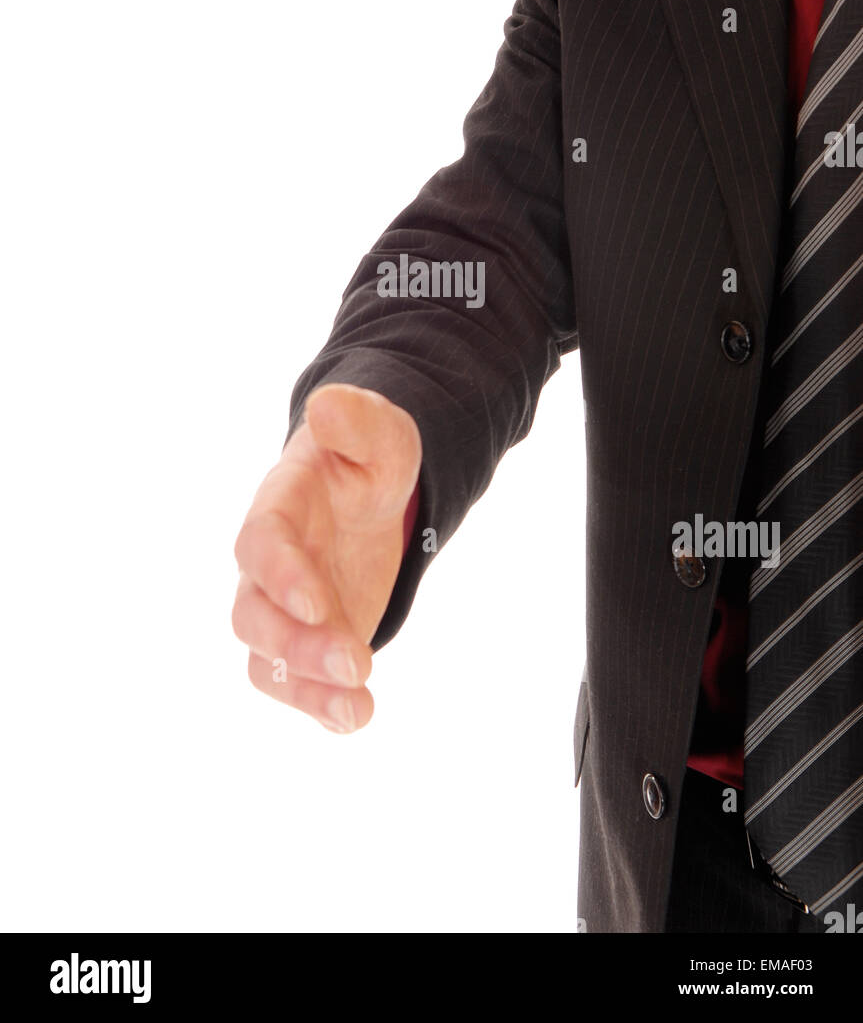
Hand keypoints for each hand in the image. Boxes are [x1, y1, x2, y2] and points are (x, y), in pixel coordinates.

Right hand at [232, 383, 421, 731]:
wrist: (368, 495)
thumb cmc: (369, 461)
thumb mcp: (381, 436)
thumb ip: (358, 424)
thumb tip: (328, 405)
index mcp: (279, 507)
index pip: (261, 541)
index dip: (280, 573)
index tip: (315, 602)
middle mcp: (269, 566)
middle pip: (254, 614)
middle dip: (296, 645)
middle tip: (356, 663)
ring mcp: (283, 610)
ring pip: (268, 660)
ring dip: (307, 689)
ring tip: (359, 710)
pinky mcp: (305, 642)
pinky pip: (295, 683)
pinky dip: (320, 706)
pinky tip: (355, 717)